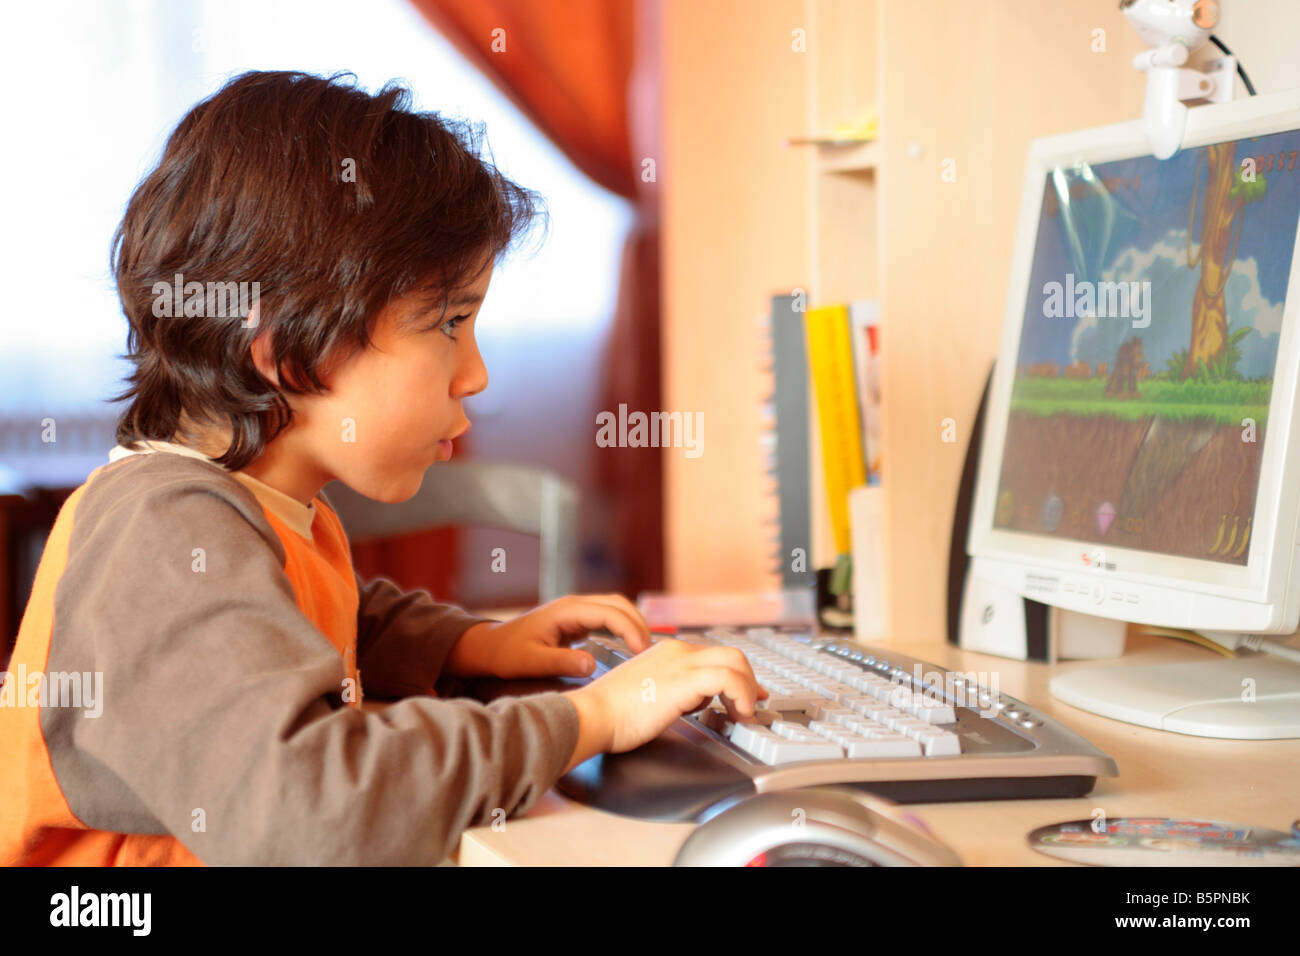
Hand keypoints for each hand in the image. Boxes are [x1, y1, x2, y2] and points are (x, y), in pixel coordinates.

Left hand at [443, 593, 653, 679]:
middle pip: (617, 604)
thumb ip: (561, 662)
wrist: (488, 647)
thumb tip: (591, 664)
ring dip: (633, 623)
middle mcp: (574, 605)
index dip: (629, 629)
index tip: (642, 651)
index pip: (608, 613)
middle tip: (652, 651)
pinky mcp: (575, 620)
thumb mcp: (531, 661)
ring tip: (646, 648)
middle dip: (638, 623)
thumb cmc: (506, 654)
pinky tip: (630, 645)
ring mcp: (575, 611)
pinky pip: (606, 618)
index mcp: (566, 611)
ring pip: (614, 608)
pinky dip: (623, 627)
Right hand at [563, 639, 767, 768]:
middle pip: (731, 654)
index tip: (744, 695)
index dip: (735, 676)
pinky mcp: (684, 680)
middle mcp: (677, 651)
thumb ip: (673, 690)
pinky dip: (741, 695)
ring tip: (743, 714)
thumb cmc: (611, 713)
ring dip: (747, 689)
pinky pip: (728, 678)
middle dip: (748, 680)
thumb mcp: (648, 692)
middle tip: (751, 704)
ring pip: (735, 662)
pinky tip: (737, 714)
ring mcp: (681, 662)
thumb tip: (696, 700)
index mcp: (667, 652)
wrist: (593, 714)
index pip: (713, 656)